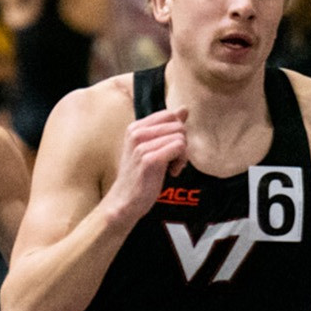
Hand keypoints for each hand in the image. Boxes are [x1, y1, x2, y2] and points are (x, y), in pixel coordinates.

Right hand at [106, 107, 187, 222]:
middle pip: (178, 125)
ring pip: (181, 137)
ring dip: (182, 155)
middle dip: (182, 143)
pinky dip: (180, 162)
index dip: (176, 132)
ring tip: (171, 167)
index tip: (169, 149)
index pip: (169, 115)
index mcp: (135, 127)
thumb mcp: (151, 147)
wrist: (125, 201)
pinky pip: (179, 148)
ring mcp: (141, 146)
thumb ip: (166, 127)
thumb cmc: (140, 176)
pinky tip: (171, 173)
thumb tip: (184, 108)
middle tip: (172, 160)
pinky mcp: (149, 159)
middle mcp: (136, 133)